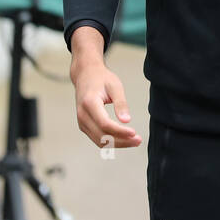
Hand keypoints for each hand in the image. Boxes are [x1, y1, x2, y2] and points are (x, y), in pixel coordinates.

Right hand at [70, 26, 140, 148]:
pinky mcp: (84, 125)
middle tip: (138, 140)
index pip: (105, 124)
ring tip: (134, 141)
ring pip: (99, 141)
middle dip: (121, 141)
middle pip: (102, 136)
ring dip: (117, 144)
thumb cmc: (101, 79)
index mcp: (89, 103)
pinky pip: (97, 138)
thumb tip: (127, 120)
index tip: (134, 133)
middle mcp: (82, 115)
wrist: (85, 75)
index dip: (120, 131)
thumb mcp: (115, 86)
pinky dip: (111, 141)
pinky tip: (124, 139)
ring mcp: (81, 122)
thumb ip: (121, 103)